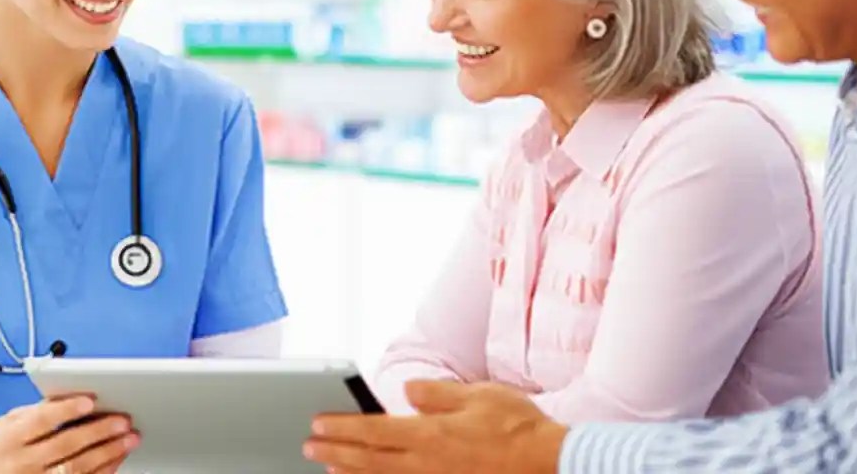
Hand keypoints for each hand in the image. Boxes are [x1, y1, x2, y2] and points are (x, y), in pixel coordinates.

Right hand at [0, 396, 139, 473]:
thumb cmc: (0, 447)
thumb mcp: (9, 422)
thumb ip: (38, 410)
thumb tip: (71, 396)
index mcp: (11, 438)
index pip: (41, 421)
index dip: (66, 410)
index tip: (90, 400)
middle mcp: (23, 462)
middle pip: (66, 445)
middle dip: (99, 431)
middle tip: (124, 420)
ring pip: (77, 469)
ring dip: (108, 453)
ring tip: (129, 439)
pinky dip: (103, 471)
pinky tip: (117, 459)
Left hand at [304, 380, 566, 473]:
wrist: (547, 461)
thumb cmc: (516, 426)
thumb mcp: (476, 394)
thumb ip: (436, 394)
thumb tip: (408, 391)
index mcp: (429, 434)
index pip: (372, 431)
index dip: (341, 428)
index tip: (318, 423)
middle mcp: (425, 463)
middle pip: (368, 459)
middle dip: (335, 451)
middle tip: (309, 445)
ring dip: (351, 472)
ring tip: (329, 465)